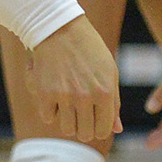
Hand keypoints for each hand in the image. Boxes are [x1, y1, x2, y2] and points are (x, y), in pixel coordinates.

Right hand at [26, 16, 120, 141]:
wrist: (59, 28)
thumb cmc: (89, 49)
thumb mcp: (109, 72)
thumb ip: (114, 103)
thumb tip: (117, 129)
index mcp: (105, 92)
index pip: (104, 130)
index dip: (99, 128)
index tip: (95, 120)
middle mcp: (85, 96)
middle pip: (84, 133)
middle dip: (83, 128)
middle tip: (81, 115)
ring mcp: (64, 96)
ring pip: (66, 129)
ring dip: (67, 121)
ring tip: (68, 105)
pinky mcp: (45, 93)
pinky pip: (48, 118)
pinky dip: (51, 111)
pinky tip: (54, 96)